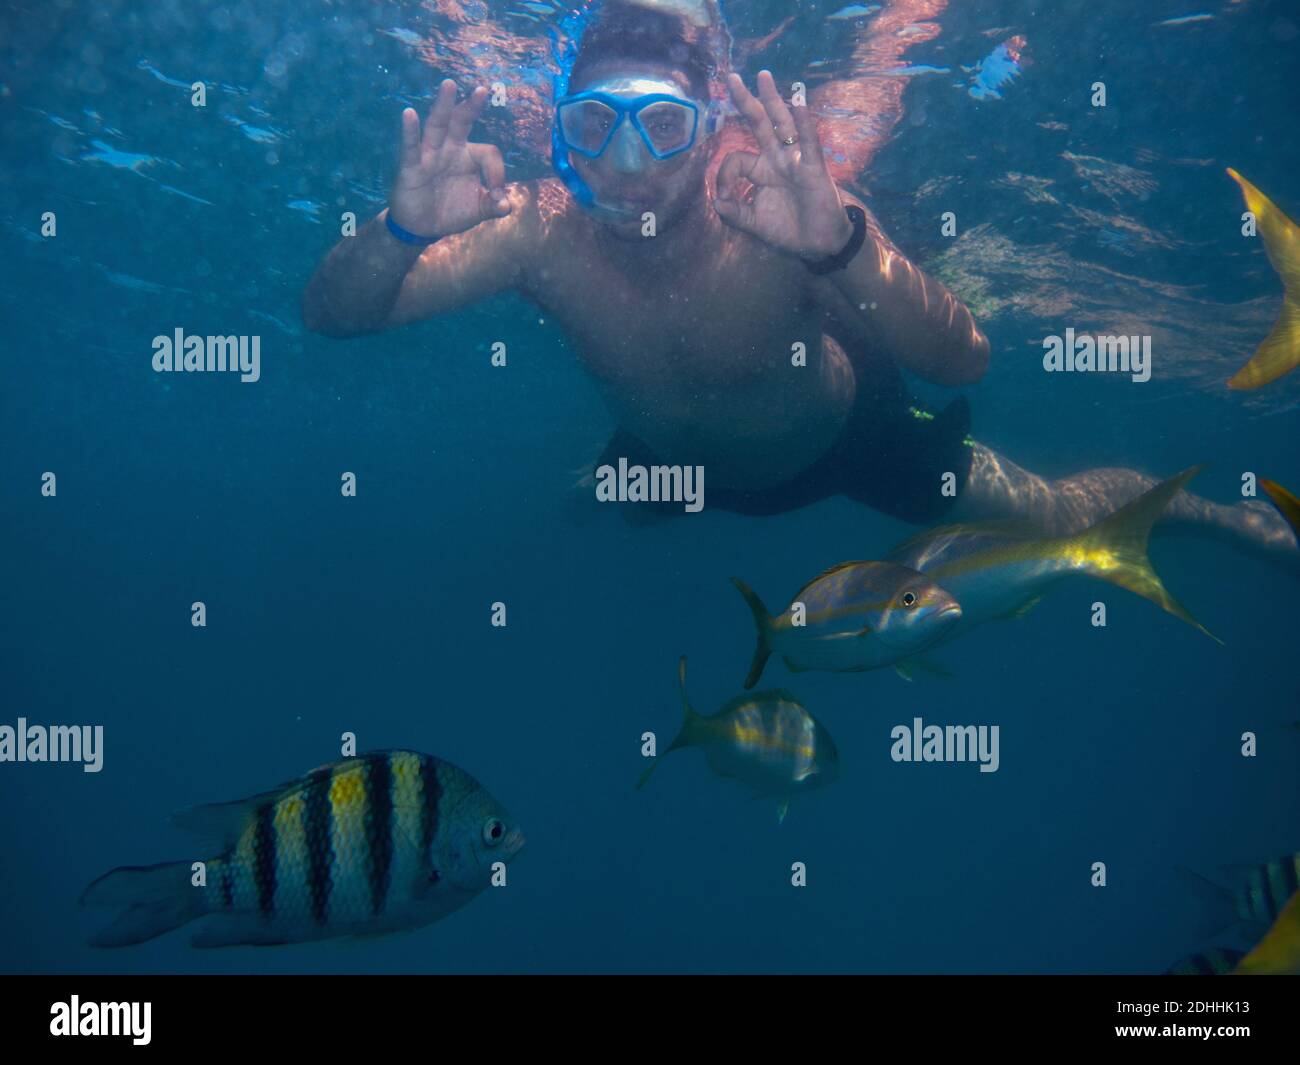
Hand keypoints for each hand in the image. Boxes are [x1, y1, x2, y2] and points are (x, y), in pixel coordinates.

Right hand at [389, 79, 510, 238]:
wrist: (423, 227)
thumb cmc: (452, 211)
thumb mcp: (478, 210)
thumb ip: (493, 205)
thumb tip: (505, 204)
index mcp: (469, 156)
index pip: (488, 152)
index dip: (497, 172)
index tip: (497, 194)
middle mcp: (450, 149)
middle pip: (461, 122)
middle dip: (471, 106)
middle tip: (482, 89)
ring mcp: (430, 155)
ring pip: (437, 126)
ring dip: (443, 106)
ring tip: (449, 85)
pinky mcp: (411, 167)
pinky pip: (411, 147)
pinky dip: (410, 131)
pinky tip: (409, 114)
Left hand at [714, 71, 852, 259]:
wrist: (819, 244)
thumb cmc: (789, 230)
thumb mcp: (755, 224)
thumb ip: (734, 214)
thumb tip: (716, 201)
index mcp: (761, 170)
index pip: (736, 159)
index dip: (723, 175)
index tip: (723, 197)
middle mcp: (777, 159)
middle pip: (759, 124)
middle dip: (746, 101)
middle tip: (732, 78)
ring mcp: (795, 161)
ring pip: (782, 125)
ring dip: (773, 100)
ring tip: (763, 76)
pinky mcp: (814, 168)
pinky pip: (809, 142)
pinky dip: (805, 122)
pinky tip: (799, 102)